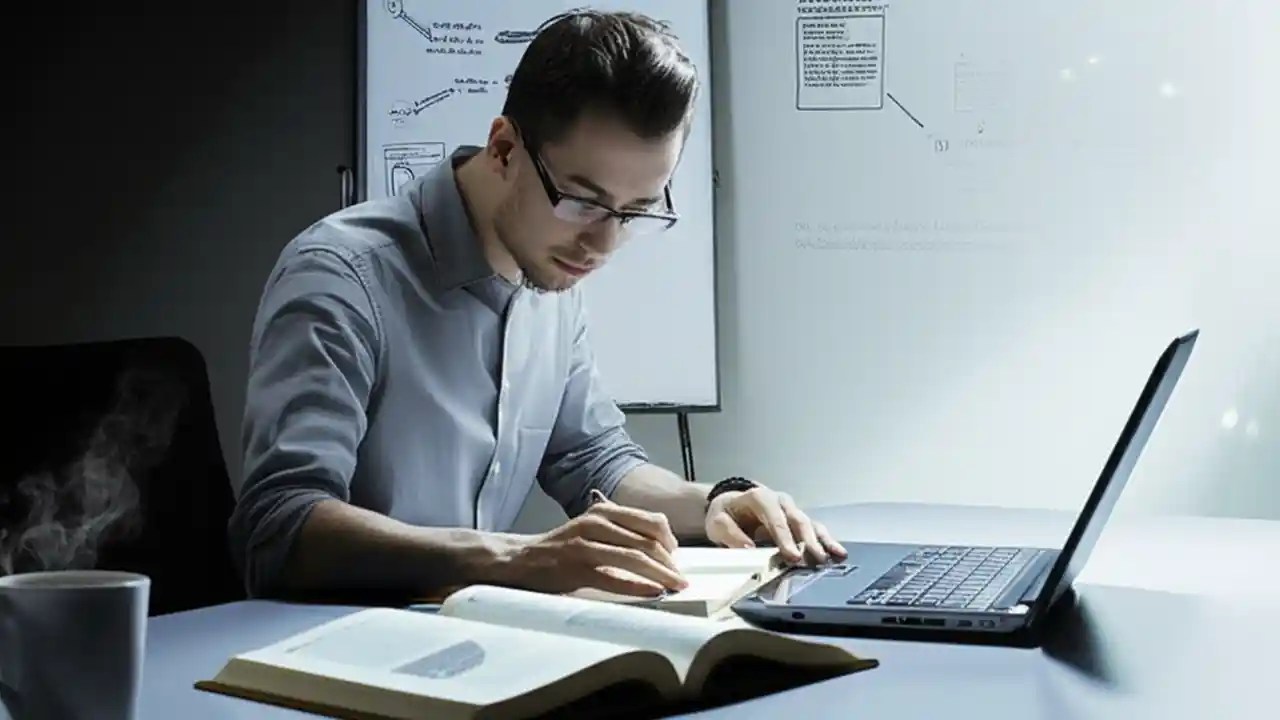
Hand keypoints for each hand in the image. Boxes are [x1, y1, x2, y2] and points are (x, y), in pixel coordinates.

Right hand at [500, 497, 688, 596]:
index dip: (669, 539)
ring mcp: (586, 545)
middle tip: (681, 578)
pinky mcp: (577, 569)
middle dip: (669, 562)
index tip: (677, 556)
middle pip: (646, 541)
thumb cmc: (563, 547)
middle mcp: (596, 523)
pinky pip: (615, 579)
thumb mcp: (592, 528)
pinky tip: (653, 594)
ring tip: (674, 587)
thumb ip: (620, 531)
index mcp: (603, 511)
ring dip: (660, 575)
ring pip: (635, 558)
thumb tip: (660, 547)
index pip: (649, 521)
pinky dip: (638, 587)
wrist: (523, 559)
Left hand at [704, 485, 846, 564]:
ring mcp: (791, 511)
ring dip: (822, 541)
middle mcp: (780, 502)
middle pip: (797, 520)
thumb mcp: (717, 522)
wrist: (730, 507)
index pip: (775, 517)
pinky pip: (815, 530)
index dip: (785, 537)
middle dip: (808, 540)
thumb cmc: (726, 514)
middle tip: (815, 559)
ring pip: (810, 524)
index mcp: (759, 498)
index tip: (792, 555)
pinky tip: (838, 552)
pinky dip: (826, 541)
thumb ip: (730, 534)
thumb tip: (748, 548)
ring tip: (834, 556)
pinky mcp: (797, 522)